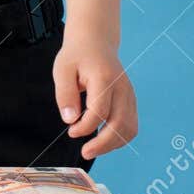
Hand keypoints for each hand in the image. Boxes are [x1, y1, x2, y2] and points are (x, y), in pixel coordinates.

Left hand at [52, 32, 137, 159]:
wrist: (96, 41)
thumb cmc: (77, 55)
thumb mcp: (62, 70)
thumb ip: (65, 94)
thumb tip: (70, 120)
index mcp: (104, 78)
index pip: (100, 111)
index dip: (86, 127)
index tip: (71, 131)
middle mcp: (122, 88)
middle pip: (120, 124)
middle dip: (103, 144)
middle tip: (85, 152)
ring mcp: (129, 94)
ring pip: (129, 128)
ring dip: (112, 144)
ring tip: (93, 149)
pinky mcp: (131, 100)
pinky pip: (131, 125)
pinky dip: (119, 137)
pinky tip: (103, 140)